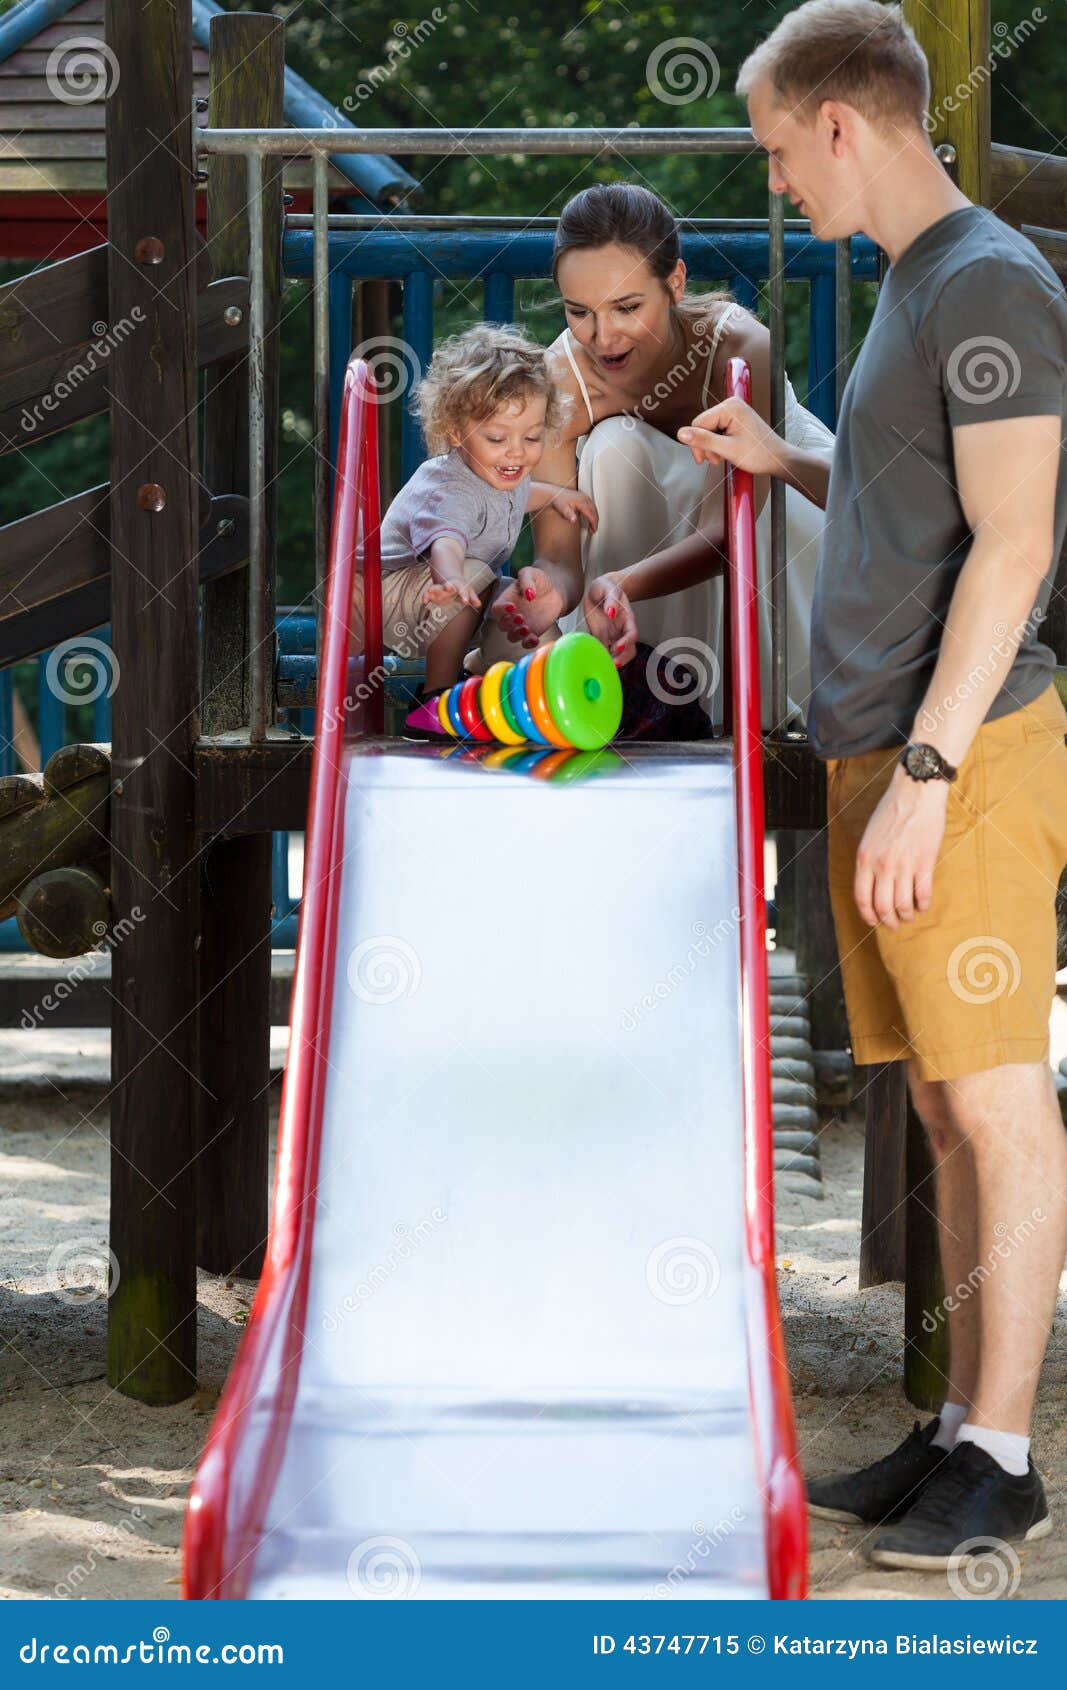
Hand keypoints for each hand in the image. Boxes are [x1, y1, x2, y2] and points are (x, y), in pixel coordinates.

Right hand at [423, 577, 480, 612]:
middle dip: (449, 587)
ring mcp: (440, 588)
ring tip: (429, 590)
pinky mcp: (433, 592)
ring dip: (434, 589)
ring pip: (437, 588)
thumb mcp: (468, 591)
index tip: (465, 601)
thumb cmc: (461, 586)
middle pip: (449, 586)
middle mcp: (449, 586)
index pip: (463, 591)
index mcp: (459, 586)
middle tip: (449, 587)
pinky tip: (424, 601)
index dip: (464, 595)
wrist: (448, 575)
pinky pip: (428, 594)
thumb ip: (473, 598)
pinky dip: (426, 596)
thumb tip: (479, 604)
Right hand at [489, 565, 565, 646]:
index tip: (512, 606)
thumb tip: (528, 594)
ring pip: (511, 636)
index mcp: (506, 600)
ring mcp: (520, 626)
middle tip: (521, 617)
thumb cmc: (539, 580)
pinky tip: (535, 638)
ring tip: (527, 628)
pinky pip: (525, 643)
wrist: (555, 591)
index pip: (496, 609)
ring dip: (517, 635)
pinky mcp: (531, 633)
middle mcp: (511, 615)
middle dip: (509, 624)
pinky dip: (529, 643)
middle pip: (502, 625)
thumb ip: (527, 580)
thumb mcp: (532, 573)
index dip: (501, 609)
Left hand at [550, 488, 598, 531]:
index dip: (593, 523)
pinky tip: (589, 517)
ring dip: (594, 517)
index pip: (591, 514)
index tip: (593, 529)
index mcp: (581, 501)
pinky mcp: (583, 496)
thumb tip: (573, 520)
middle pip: (594, 511)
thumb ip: (569, 514)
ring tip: (591, 525)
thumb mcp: (563, 509)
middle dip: (595, 521)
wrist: (554, 493)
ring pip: (594, 508)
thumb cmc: (558, 500)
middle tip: (592, 530)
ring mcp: (584, 496)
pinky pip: (591, 505)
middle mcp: (584, 498)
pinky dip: (592, 512)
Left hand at [583, 575, 637, 667]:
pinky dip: (600, 656)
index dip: (627, 642)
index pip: (632, 634)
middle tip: (613, 664)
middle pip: (629, 649)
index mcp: (627, 619)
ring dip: (612, 661)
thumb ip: (611, 599)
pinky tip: (593, 659)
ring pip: (617, 654)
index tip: (618, 646)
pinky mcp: (601, 639)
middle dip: (623, 658)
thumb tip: (611, 612)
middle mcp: (622, 630)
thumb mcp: (609, 588)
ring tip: (603, 665)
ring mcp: (612, 636)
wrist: (597, 591)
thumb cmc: (606, 588)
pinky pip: (603, 651)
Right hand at [678, 396, 784, 474]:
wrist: (777, 459)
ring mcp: (734, 411)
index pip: (699, 422)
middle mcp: (731, 405)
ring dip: (711, 446)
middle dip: (705, 445)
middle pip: (703, 425)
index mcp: (730, 407)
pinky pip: (717, 430)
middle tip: (714, 460)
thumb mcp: (727, 449)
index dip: (697, 443)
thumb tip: (681, 434)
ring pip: (709, 429)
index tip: (702, 459)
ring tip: (720, 458)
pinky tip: (723, 452)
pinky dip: (717, 443)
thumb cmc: (759, 454)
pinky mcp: (735, 419)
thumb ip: (703, 440)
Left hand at [854, 768, 948, 928]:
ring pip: (902, 905)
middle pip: (882, 907)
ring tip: (910, 915)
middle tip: (895, 924)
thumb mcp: (870, 836)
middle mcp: (881, 865)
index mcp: (864, 858)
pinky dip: (923, 905)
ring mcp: (903, 865)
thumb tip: (872, 884)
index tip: (874, 921)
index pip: (862, 898)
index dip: (868, 915)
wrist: (915, 792)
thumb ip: (869, 860)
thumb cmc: (892, 811)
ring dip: (907, 916)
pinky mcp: (924, 862)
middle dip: (888, 921)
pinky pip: (923, 895)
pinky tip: (924, 904)